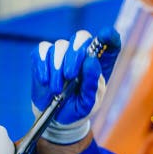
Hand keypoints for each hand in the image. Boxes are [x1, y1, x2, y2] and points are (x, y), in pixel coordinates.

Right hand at [31, 26, 120, 143]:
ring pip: (59, 46)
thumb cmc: (77, 109)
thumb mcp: (88, 103)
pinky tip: (45, 81)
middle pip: (81, 37)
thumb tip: (90, 61)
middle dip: (74, 54)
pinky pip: (42, 50)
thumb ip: (91, 84)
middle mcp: (81, 55)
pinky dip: (42, 66)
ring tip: (57, 90)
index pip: (110, 44)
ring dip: (56, 69)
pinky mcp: (44, 57)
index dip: (109, 36)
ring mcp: (62, 53)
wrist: (55, 118)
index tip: (106, 35)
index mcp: (98, 65)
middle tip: (70, 75)